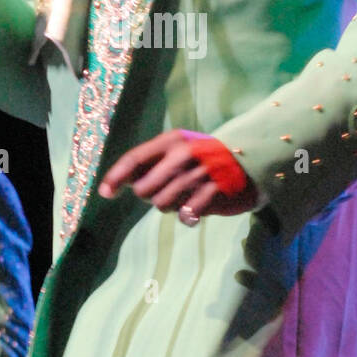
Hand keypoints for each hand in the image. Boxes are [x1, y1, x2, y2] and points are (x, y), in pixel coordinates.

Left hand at [99, 129, 257, 219]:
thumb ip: (153, 162)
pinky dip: (188, 215)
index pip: (134, 158)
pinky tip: (198, 207)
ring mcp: (199, 174)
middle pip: (144, 189)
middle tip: (167, 189)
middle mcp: (183, 154)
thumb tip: (121, 181)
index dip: (115, 177)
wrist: (252, 159)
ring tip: (187, 196)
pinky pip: (186, 215)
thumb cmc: (206, 157)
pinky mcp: (214, 193)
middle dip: (150, 195)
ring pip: (162, 204)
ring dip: (171, 205)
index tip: (104, 193)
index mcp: (173, 141)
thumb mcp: (180, 149)